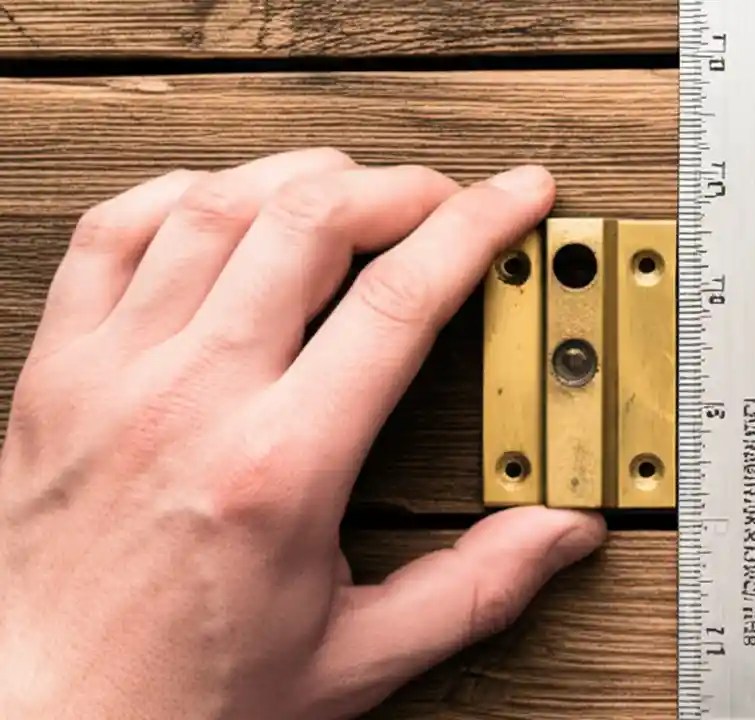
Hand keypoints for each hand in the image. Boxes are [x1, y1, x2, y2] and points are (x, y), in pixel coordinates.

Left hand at [0, 152, 604, 718]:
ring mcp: (112, 374)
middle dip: (400, 188)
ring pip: (215, 207)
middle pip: (310, 223)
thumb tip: (562, 534)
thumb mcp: (359, 655)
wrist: (47, 719)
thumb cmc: (188, 696)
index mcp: (280, 467)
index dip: (477, 228)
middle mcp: (190, 400)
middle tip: (443, 199)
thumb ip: (478, 587)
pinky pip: (112, 233)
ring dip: (300, 177)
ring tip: (352, 189)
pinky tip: (226, 204)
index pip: (401, 300)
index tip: (517, 197)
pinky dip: (181, 194)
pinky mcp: (56, 371)